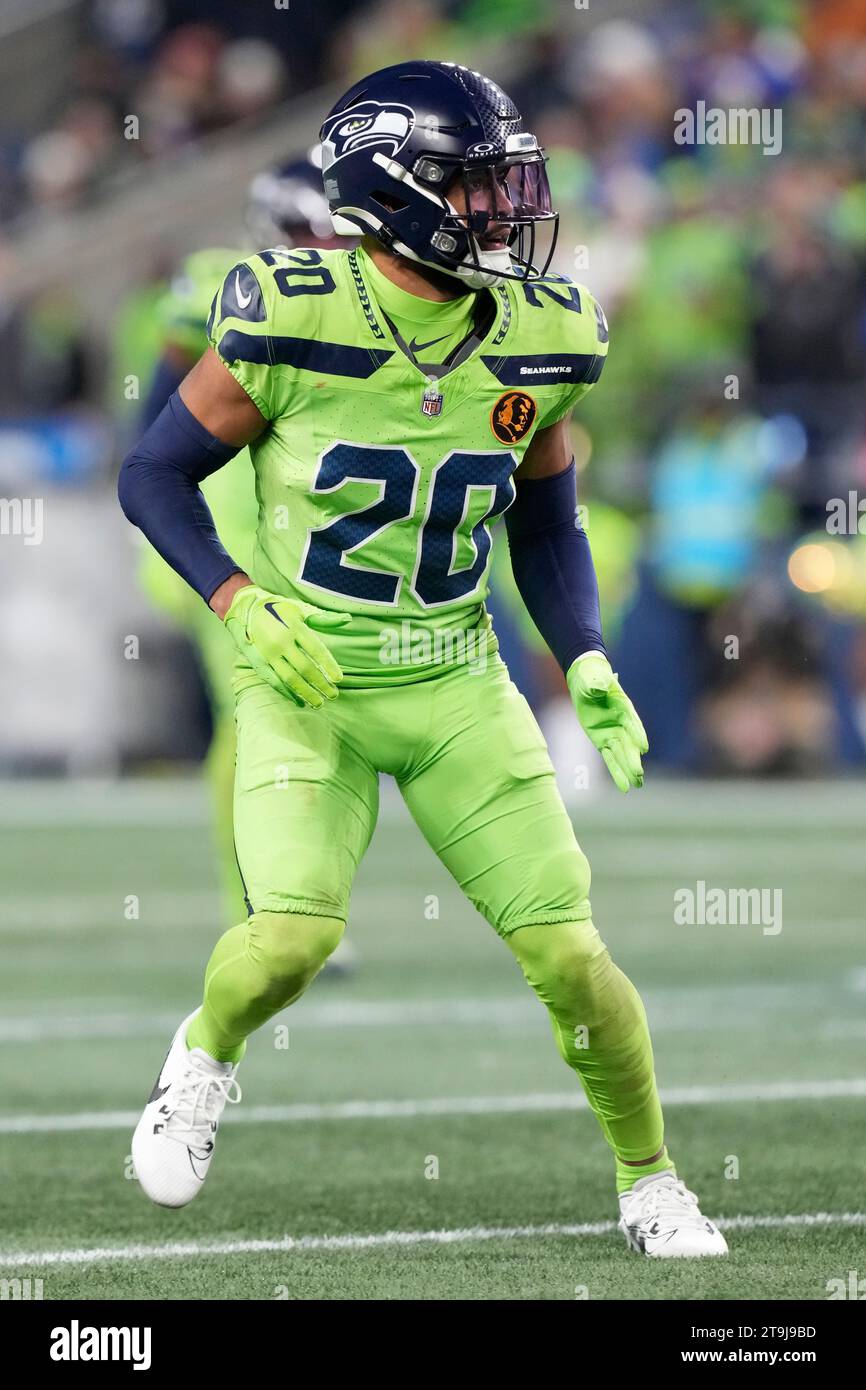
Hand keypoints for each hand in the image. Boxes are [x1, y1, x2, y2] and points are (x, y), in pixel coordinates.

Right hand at [224, 585, 349, 707]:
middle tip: (333, 695)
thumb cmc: (279, 610)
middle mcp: (282, 641)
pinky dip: (287, 693)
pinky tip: (299, 701)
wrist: (246, 610)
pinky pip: (274, 681)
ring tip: (319, 703)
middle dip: (321, 684)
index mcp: (294, 627)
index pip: (316, 650)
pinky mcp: (259, 662)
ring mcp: (269, 653)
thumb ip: (323, 619)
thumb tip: (348, 619)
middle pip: (305, 668)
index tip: (339, 679)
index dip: (329, 665)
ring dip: (306, 693)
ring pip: (290, 678)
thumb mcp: (301, 609)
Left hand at [567, 652, 647, 791]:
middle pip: (629, 743)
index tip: (643, 748)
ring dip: (628, 769)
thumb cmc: (591, 677)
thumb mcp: (592, 678)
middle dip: (633, 758)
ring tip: (638, 785)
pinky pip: (610, 758)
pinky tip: (624, 786)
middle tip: (638, 774)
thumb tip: (599, 687)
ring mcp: (613, 733)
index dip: (637, 735)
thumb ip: (597, 684)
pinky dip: (616, 772)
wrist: (586, 681)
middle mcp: (622, 723)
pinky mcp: (603, 741)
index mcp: (623, 706)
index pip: (632, 723)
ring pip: (622, 754)